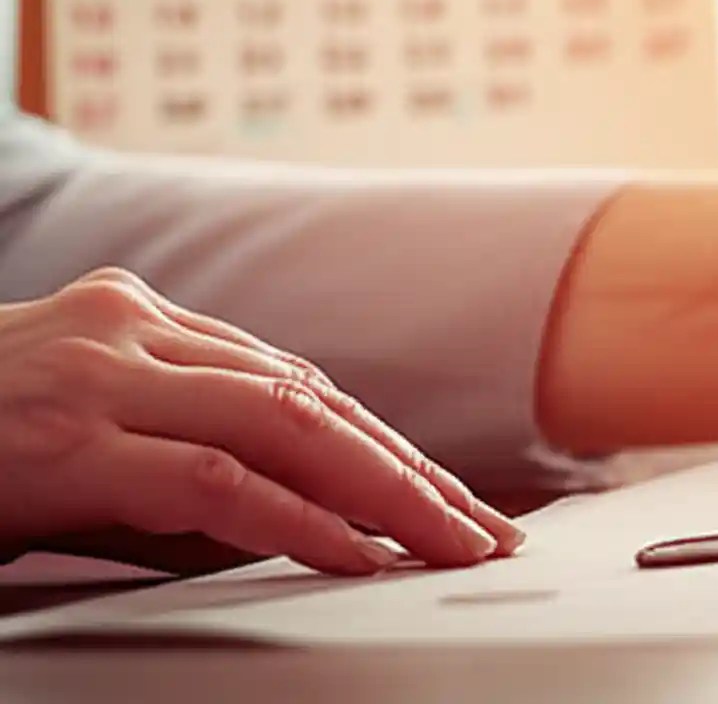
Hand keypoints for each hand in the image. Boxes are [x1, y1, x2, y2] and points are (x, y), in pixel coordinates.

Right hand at [0, 269, 523, 574]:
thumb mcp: (93, 447)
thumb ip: (187, 464)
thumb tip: (305, 520)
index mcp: (146, 324)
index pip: (300, 386)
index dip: (384, 446)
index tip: (448, 497)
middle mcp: (135, 332)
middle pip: (314, 400)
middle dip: (411, 471)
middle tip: (484, 528)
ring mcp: (102, 376)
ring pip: (288, 427)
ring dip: (385, 492)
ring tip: (454, 545)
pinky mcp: (70, 438)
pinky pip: (218, 481)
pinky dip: (302, 522)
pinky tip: (361, 557)